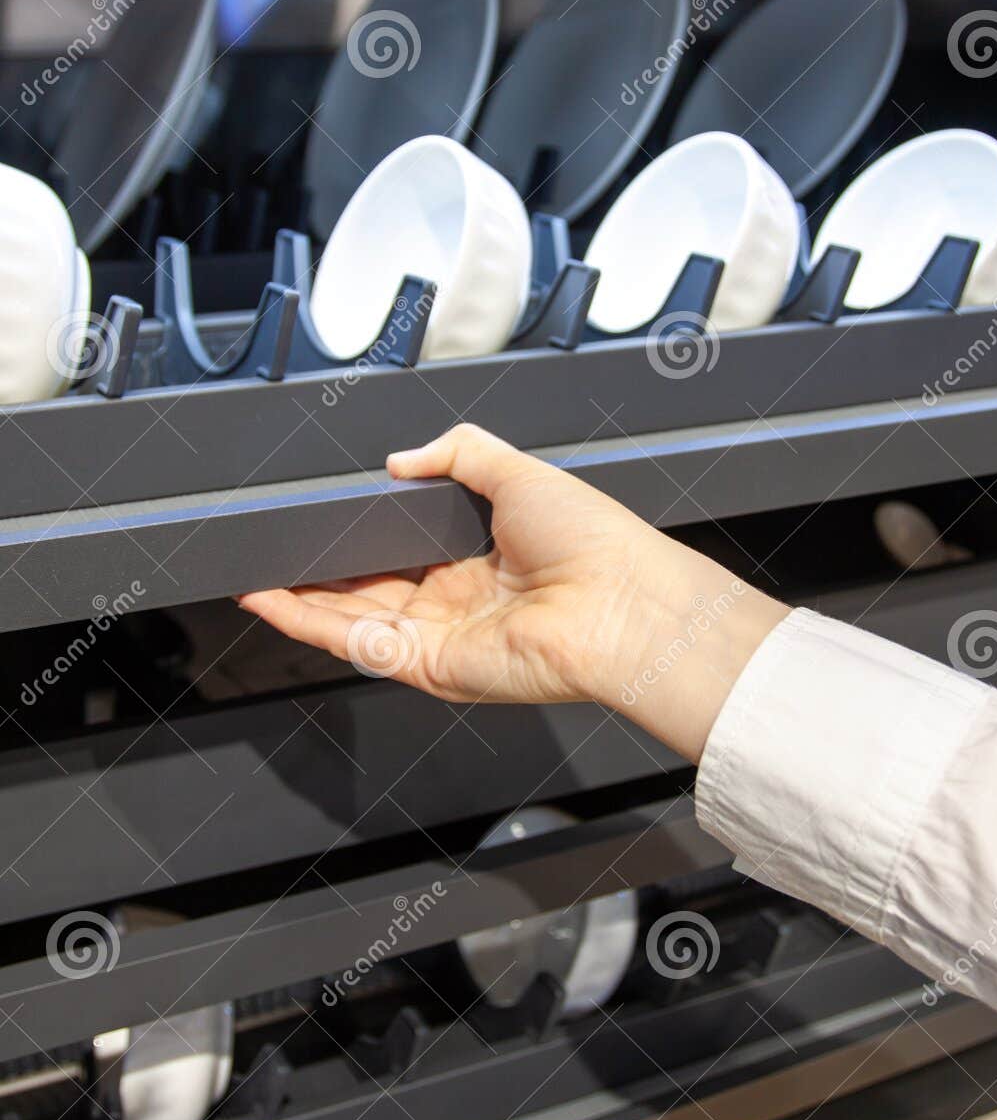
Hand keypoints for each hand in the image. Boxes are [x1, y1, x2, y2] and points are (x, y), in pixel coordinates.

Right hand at [238, 424, 786, 761]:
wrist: (625, 605)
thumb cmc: (595, 543)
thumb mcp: (519, 471)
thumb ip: (459, 453)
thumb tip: (402, 457)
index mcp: (477, 556)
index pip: (400, 548)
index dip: (355, 536)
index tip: (316, 518)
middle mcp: (455, 600)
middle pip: (367, 586)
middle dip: (316, 569)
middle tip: (268, 544)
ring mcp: (441, 637)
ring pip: (351, 616)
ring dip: (297, 596)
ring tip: (250, 570)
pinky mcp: (431, 665)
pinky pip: (358, 643)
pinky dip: (309, 623)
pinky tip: (271, 599)